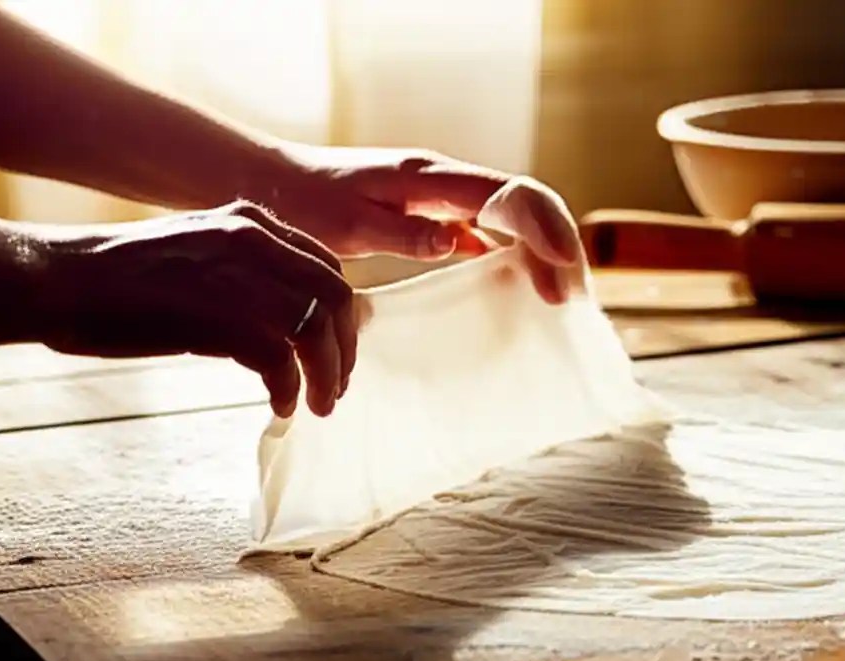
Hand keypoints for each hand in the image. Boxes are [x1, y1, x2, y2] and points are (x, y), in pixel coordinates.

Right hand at [33, 201, 356, 418]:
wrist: (57, 279)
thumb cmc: (117, 277)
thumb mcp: (195, 252)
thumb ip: (243, 269)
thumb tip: (283, 313)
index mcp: (251, 221)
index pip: (327, 266)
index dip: (341, 314)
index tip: (334, 349)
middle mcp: (255, 239)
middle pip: (336, 298)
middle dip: (344, 348)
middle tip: (335, 386)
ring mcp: (240, 277)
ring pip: (317, 329)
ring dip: (326, 374)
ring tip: (317, 405)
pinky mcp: (220, 318)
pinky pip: (280, 361)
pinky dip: (288, 389)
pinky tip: (280, 406)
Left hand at [251, 145, 582, 303]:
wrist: (277, 184)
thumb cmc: (306, 204)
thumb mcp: (349, 224)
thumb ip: (404, 233)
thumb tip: (459, 242)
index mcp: (434, 178)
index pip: (511, 196)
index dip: (545, 229)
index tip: (561, 270)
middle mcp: (450, 183)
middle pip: (526, 205)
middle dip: (557, 245)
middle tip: (568, 298)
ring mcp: (447, 199)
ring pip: (514, 219)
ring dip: (542, 253)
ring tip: (556, 297)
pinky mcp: (439, 217)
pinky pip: (491, 232)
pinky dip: (514, 257)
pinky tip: (521, 288)